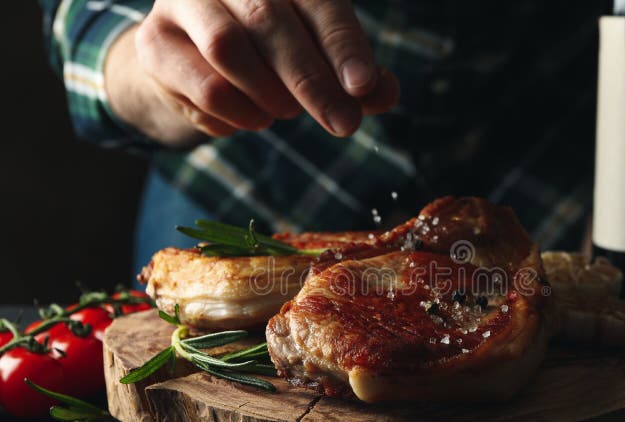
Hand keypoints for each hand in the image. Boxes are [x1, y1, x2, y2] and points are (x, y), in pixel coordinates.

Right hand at [106, 0, 399, 143]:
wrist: (188, 62)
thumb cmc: (267, 56)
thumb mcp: (318, 59)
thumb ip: (352, 76)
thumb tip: (384, 93)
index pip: (317, 2)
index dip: (343, 45)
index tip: (364, 86)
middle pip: (270, 21)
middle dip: (312, 80)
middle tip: (343, 124)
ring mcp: (184, 3)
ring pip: (228, 49)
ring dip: (269, 94)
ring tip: (285, 112)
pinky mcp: (156, 43)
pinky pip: (204, 86)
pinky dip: (238, 115)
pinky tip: (252, 119)